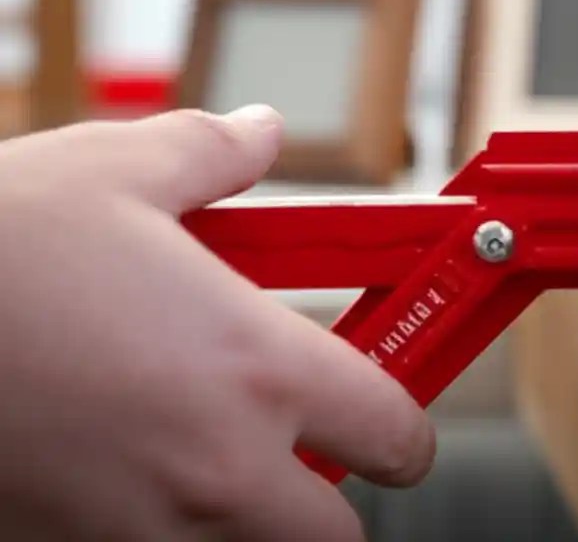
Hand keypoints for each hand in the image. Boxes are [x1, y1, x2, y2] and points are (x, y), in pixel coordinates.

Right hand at [0, 107, 434, 540]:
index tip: (390, 419)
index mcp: (259, 368)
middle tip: (301, 450)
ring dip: (244, 520)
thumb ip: (216, 153)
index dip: (403, 427)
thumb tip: (257, 132)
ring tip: (198, 451)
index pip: (396, 435)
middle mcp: (215, 466)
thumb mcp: (120, 172)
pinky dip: (153, 528)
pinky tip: (118, 465)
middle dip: (332, 500)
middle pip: (338, 540)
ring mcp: (139, 527)